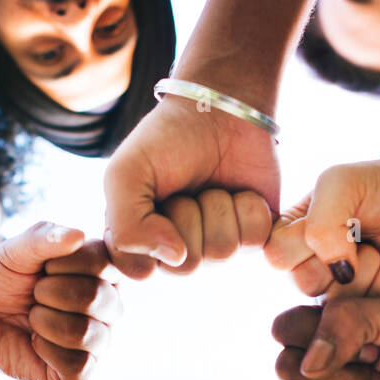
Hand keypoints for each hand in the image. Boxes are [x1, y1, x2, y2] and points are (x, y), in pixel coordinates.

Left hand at [0, 222, 121, 379]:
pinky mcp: (81, 371)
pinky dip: (46, 350)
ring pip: (87, 334)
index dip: (66, 263)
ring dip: (45, 322)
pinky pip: (77, 364)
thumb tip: (78, 235)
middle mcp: (108, 305)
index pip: (105, 262)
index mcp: (102, 270)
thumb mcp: (15, 249)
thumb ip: (44, 237)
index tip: (44, 266)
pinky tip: (35, 342)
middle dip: (51, 293)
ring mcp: (98, 340)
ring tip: (32, 317)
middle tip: (34, 294)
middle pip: (98, 298)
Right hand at [103, 95, 278, 278]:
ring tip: (211, 187)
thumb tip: (175, 258)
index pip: (138, 270)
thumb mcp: (126, 174)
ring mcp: (217, 249)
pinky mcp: (254, 237)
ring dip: (217, 207)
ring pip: (221, 252)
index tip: (147, 197)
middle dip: (186, 215)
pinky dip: (247, 207)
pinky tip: (239, 192)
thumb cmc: (166, 140)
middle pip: (186, 265)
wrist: (219, 110)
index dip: (145, 233)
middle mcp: (178, 254)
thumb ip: (127, 225)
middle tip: (184, 189)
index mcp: (140, 243)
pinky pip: (253, 240)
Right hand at [284, 152, 379, 297]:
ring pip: (336, 303)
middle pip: (304, 284)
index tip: (336, 217)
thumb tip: (339, 274)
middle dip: (344, 254)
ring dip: (368, 269)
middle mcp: (306, 269)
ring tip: (379, 248)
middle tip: (362, 233)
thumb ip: (321, 224)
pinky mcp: (366, 309)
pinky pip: (368, 313)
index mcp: (290, 237)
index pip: (276, 256)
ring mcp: (336, 293)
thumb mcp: (340, 183)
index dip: (308, 239)